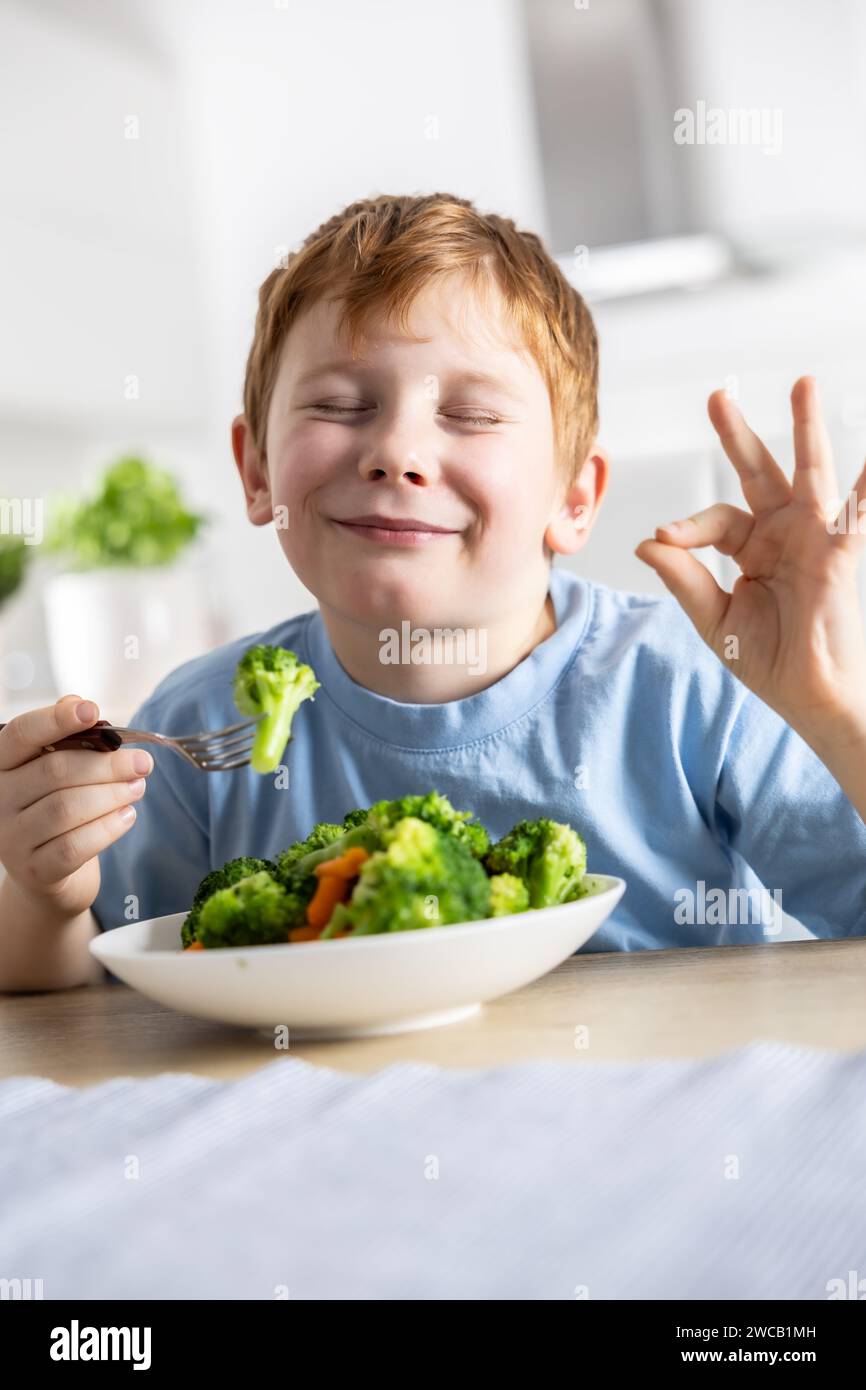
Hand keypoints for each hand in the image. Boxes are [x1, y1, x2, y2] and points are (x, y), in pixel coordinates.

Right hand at [0, 695, 152, 918]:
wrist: (48, 873)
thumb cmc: (55, 809)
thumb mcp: (56, 769)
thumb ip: (65, 735)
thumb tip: (77, 703)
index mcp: (1, 766)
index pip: (20, 734)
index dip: (55, 720)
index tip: (93, 711)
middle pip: (55, 771)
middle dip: (107, 764)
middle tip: (142, 763)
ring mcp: (12, 839)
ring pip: (67, 808)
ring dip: (112, 794)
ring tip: (138, 787)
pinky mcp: (35, 870)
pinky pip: (75, 845)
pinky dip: (109, 827)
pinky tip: (128, 815)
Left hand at [635, 376, 865, 753]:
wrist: (808, 696)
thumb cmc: (768, 659)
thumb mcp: (714, 618)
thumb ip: (683, 578)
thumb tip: (645, 542)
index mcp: (751, 547)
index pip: (715, 520)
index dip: (687, 527)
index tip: (664, 539)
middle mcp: (783, 533)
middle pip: (757, 473)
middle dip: (738, 434)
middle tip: (717, 396)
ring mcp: (814, 537)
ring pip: (807, 472)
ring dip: (805, 428)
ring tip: (802, 384)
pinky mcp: (840, 553)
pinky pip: (857, 512)